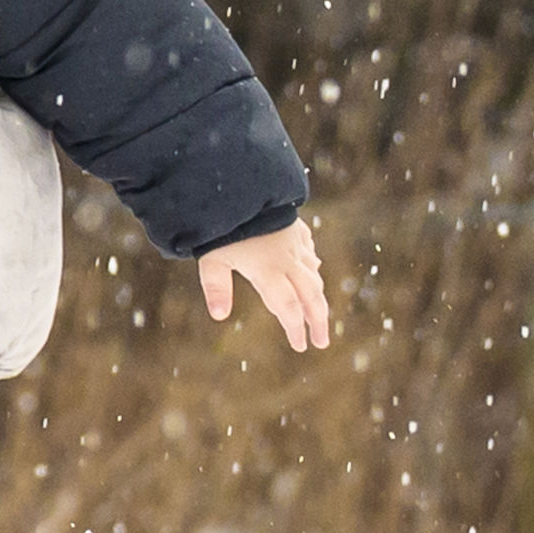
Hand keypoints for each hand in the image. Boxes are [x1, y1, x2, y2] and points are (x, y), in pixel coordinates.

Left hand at [199, 218, 332, 353]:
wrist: (243, 185)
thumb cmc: (223, 225)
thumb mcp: (212, 258)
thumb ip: (216, 287)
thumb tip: (219, 316)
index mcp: (269, 272)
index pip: (288, 308)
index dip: (296, 329)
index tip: (302, 347)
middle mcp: (288, 261)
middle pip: (310, 296)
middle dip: (317, 321)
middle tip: (322, 342)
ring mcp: (294, 244)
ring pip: (313, 275)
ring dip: (317, 297)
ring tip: (317, 313)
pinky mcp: (296, 229)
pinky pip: (309, 252)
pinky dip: (312, 266)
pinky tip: (314, 269)